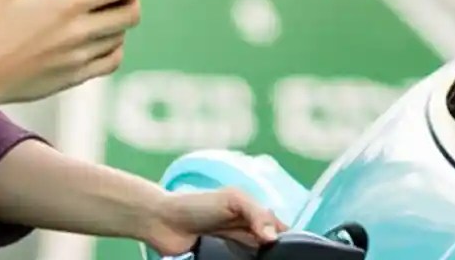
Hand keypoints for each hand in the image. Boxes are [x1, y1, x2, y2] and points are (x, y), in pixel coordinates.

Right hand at [0, 0, 161, 106]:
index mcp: (65, 3)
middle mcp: (78, 33)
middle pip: (129, 13)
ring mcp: (79, 59)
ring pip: (120, 37)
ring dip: (118, 21)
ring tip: (103, 12)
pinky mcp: (75, 79)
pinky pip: (110, 61)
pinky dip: (113, 47)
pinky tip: (100, 38)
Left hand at [144, 189, 285, 256]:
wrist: (164, 222)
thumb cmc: (197, 204)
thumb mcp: (232, 200)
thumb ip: (257, 214)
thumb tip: (273, 237)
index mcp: (253, 216)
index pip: (280, 231)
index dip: (287, 240)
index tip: (291, 249)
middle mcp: (247, 235)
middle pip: (269, 249)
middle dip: (273, 254)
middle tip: (269, 256)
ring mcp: (235, 251)